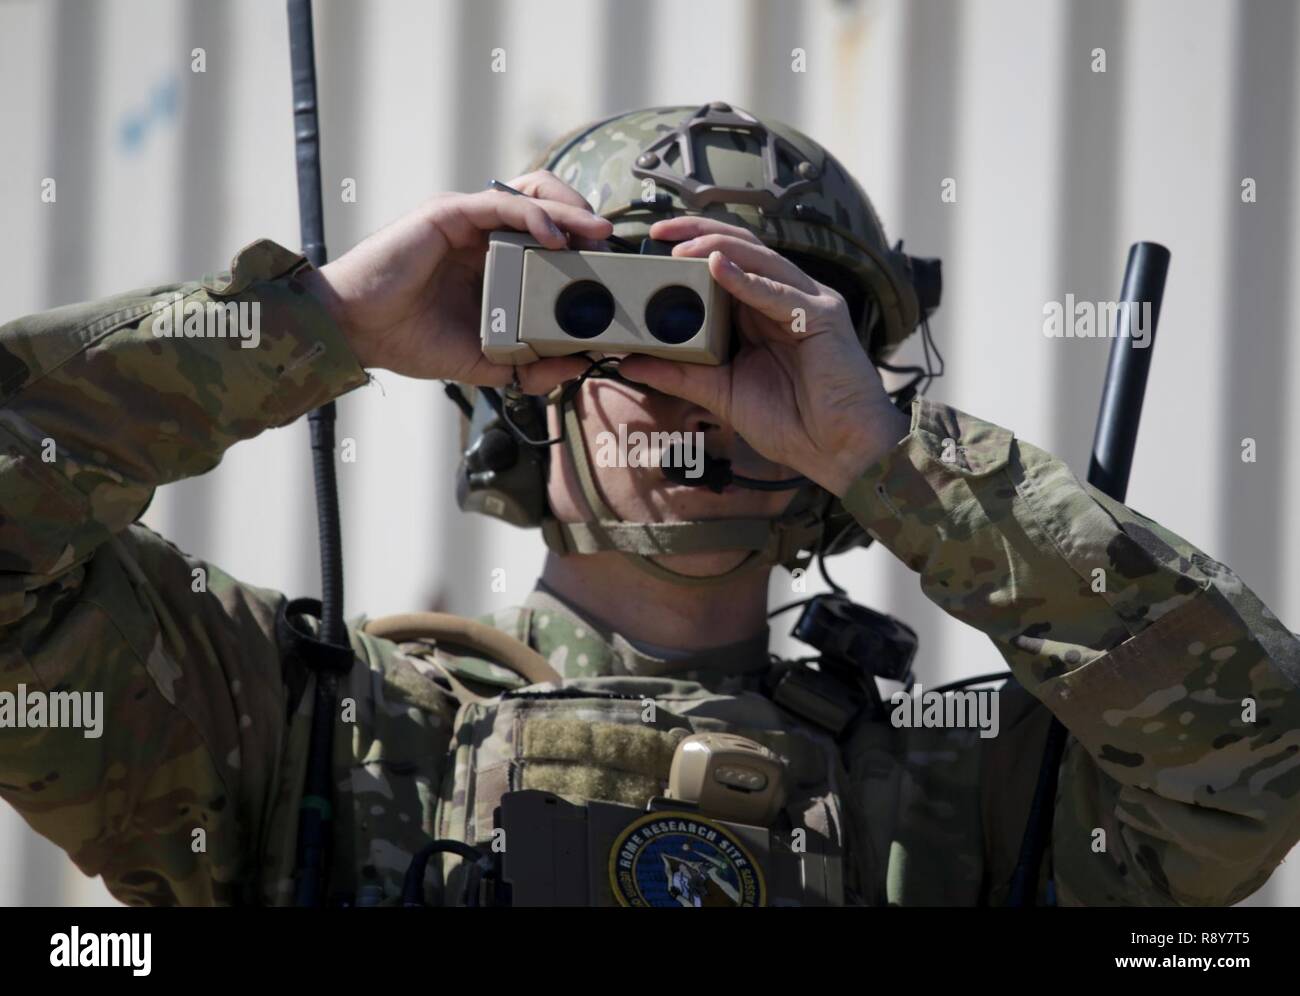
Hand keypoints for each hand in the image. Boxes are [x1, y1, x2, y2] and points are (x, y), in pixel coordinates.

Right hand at [301, 171, 612, 393]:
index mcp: (492, 263)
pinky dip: (536, 216)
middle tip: (612, 246)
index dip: (583, 249)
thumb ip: (527, 364)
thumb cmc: (409, 340)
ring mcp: (467, 220)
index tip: (613, 272)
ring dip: (570, 209)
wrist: (358, 332)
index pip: (548, 241)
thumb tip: (576, 368)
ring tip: (596, 232)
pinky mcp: (450, 213)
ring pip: (532, 195)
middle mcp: (483, 235)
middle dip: (585, 222)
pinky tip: (557, 239)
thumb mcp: (483, 359)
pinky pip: (502, 203)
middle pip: (547, 208)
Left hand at [617, 217, 911, 495]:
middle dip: (700, 232)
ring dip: (718, 248)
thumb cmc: (792, 423)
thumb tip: (629, 361)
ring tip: (680, 250)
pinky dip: (748, 279)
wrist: (839, 452)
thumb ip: (678, 373)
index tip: (653, 243)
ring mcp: (808, 303)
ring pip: (761, 259)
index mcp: (763, 311)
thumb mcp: (722, 392)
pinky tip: (718, 268)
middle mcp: (787, 298)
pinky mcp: (824, 317)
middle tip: (660, 231)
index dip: (692, 246)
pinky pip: (781, 293)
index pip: (727, 262)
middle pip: (743, 248)